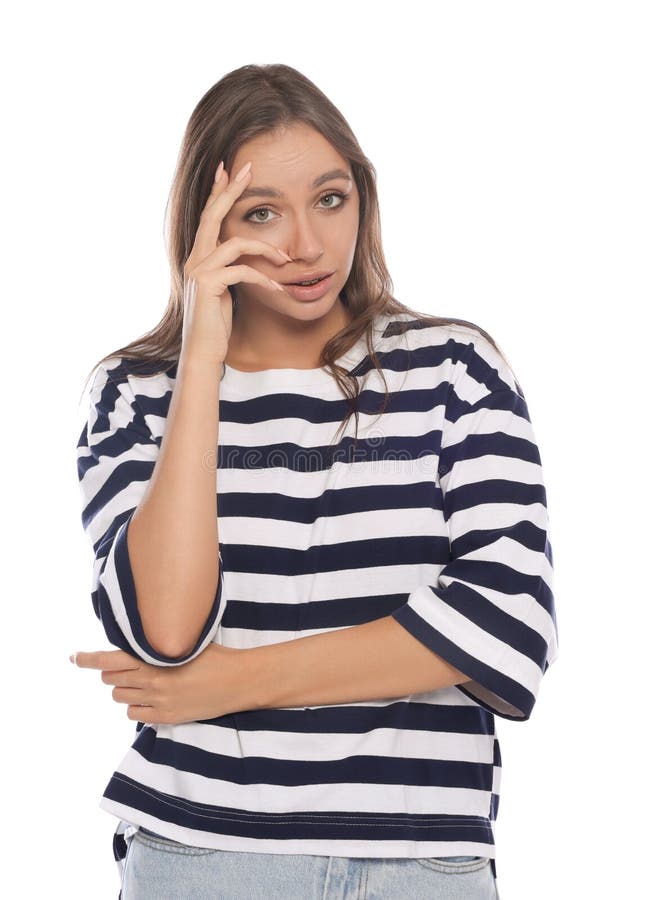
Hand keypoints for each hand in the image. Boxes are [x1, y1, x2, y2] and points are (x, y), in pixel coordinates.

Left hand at [69, 643, 250, 724]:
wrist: (238, 681)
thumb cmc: (214, 656)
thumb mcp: (184, 643)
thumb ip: (156, 646)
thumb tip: (133, 646)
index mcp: (154, 658)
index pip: (109, 659)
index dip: (87, 659)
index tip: (74, 658)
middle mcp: (152, 680)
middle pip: (111, 678)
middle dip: (113, 672)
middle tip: (129, 667)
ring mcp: (158, 701)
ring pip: (121, 697)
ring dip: (125, 689)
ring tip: (145, 682)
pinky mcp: (166, 717)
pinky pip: (135, 714)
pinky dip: (137, 705)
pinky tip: (151, 698)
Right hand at [181, 159, 292, 363]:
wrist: (203, 352)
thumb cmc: (217, 325)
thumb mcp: (226, 291)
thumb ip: (231, 270)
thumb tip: (247, 258)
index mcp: (198, 257)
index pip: (208, 217)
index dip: (218, 191)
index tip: (229, 169)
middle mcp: (194, 259)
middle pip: (212, 214)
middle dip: (230, 190)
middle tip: (246, 167)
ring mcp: (199, 271)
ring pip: (235, 243)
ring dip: (266, 249)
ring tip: (286, 260)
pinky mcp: (209, 286)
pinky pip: (243, 272)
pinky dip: (264, 279)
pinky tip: (279, 290)